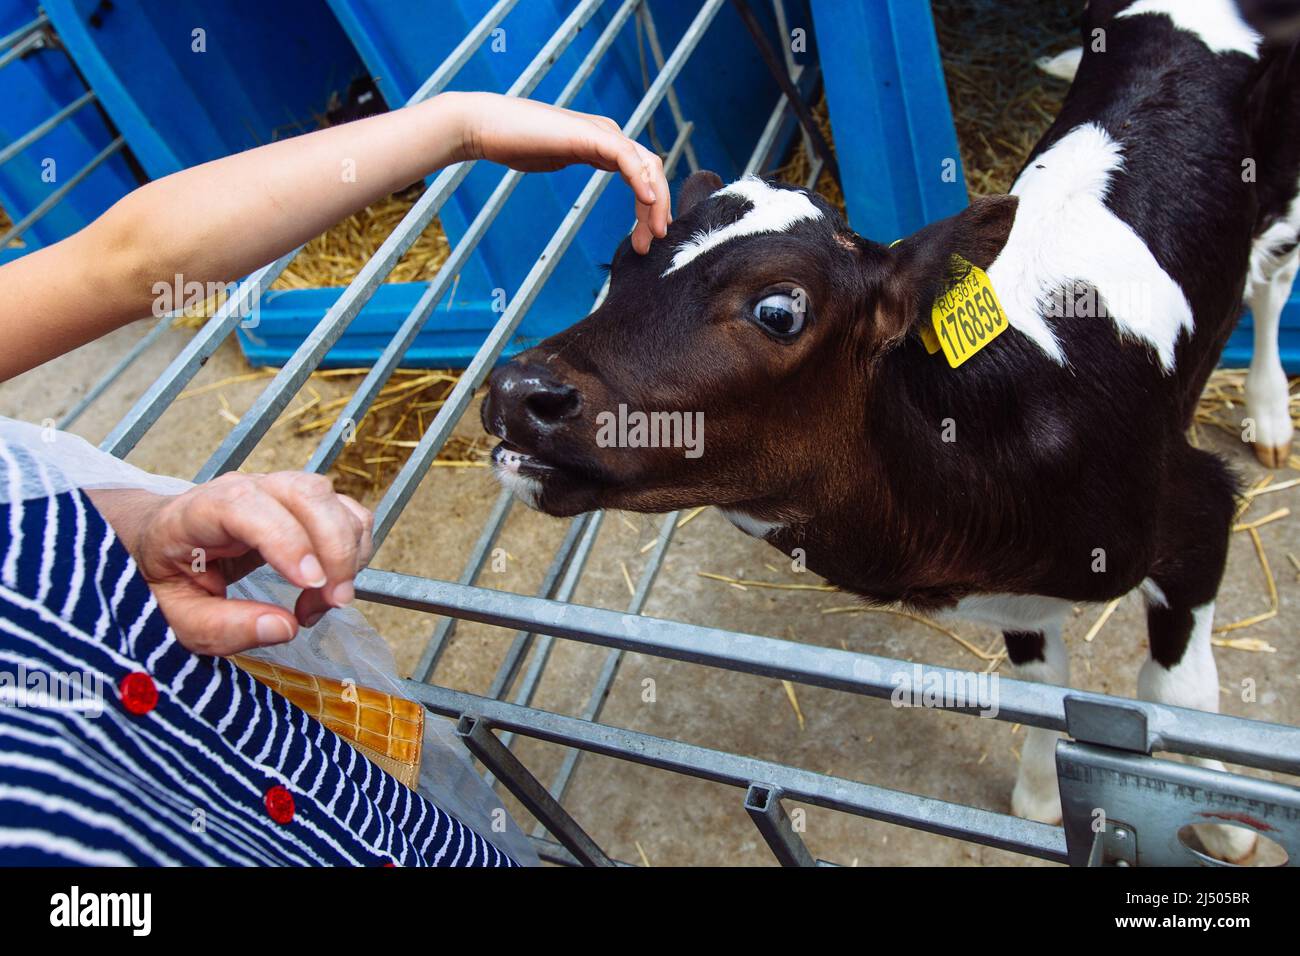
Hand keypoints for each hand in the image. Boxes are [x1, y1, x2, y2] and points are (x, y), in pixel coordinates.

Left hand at [88, 472, 372, 656]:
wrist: (158, 543)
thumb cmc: (162, 578)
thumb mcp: (173, 616)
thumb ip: (220, 627)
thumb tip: (284, 628)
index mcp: (198, 511)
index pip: (247, 506)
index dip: (286, 540)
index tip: (310, 583)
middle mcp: (245, 489)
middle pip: (306, 494)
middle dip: (334, 549)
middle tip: (333, 603)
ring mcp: (278, 491)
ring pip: (334, 502)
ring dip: (346, 555)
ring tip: (322, 603)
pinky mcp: (304, 505)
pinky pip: (347, 514)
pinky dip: (353, 551)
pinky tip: (328, 586)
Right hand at [448, 92, 670, 253]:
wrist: (487, 128)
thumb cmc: (514, 143)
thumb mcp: (555, 158)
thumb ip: (573, 160)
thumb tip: (572, 166)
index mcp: (603, 144)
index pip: (641, 175)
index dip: (649, 208)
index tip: (643, 240)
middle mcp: (609, 136)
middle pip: (651, 172)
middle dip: (657, 209)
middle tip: (650, 242)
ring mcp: (602, 133)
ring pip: (646, 166)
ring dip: (655, 201)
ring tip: (652, 233)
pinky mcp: (591, 134)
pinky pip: (627, 158)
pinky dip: (641, 180)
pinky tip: (647, 202)